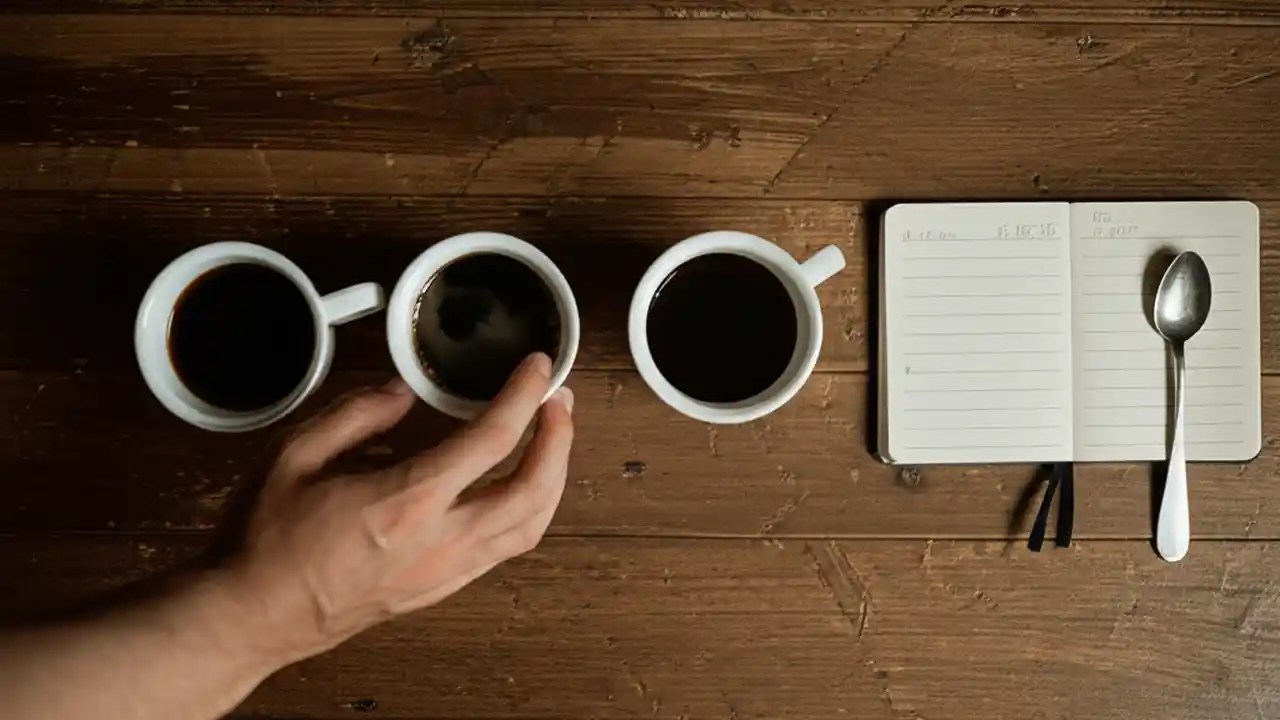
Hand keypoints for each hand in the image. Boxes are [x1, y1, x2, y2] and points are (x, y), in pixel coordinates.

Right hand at [224, 353, 573, 664]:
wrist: (251, 617)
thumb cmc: (264, 542)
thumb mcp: (293, 456)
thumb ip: (355, 415)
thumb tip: (402, 394)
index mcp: (406, 501)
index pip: (493, 440)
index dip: (524, 396)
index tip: (537, 369)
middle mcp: (439, 541)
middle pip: (534, 489)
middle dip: (559, 438)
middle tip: (558, 400)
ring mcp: (444, 571)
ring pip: (531, 526)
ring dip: (552, 477)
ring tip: (550, 439)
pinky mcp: (439, 589)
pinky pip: (505, 549)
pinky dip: (528, 511)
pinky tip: (519, 487)